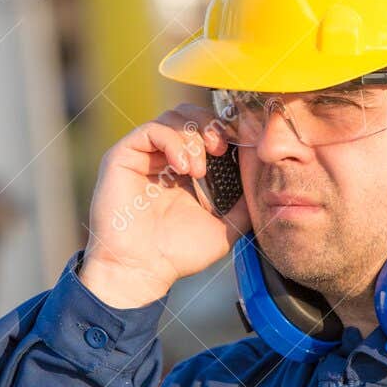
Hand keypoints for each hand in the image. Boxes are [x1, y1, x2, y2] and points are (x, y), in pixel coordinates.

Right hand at [80, 104, 249, 308]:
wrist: (143, 271)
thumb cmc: (177, 254)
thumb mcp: (224, 228)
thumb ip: (243, 206)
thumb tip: (263, 184)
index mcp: (183, 169)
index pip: (204, 130)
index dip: (223, 130)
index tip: (238, 145)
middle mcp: (161, 158)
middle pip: (188, 115)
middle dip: (210, 126)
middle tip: (220, 149)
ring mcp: (142, 156)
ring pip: (171, 118)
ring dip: (193, 138)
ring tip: (198, 170)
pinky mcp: (122, 157)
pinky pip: (151, 130)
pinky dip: (173, 141)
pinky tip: (184, 166)